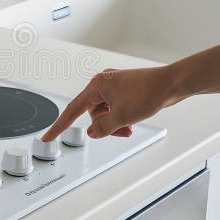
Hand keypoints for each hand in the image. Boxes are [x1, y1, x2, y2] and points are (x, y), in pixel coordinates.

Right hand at [42, 66, 178, 141]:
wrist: (172, 83)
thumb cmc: (149, 91)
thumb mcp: (121, 116)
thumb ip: (103, 127)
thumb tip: (94, 132)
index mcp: (96, 86)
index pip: (72, 110)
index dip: (59, 126)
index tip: (48, 136)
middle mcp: (103, 84)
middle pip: (92, 114)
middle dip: (104, 126)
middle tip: (119, 131)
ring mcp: (114, 87)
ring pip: (105, 113)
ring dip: (115, 123)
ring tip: (129, 126)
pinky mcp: (125, 91)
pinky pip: (115, 109)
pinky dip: (121, 118)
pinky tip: (131, 122)